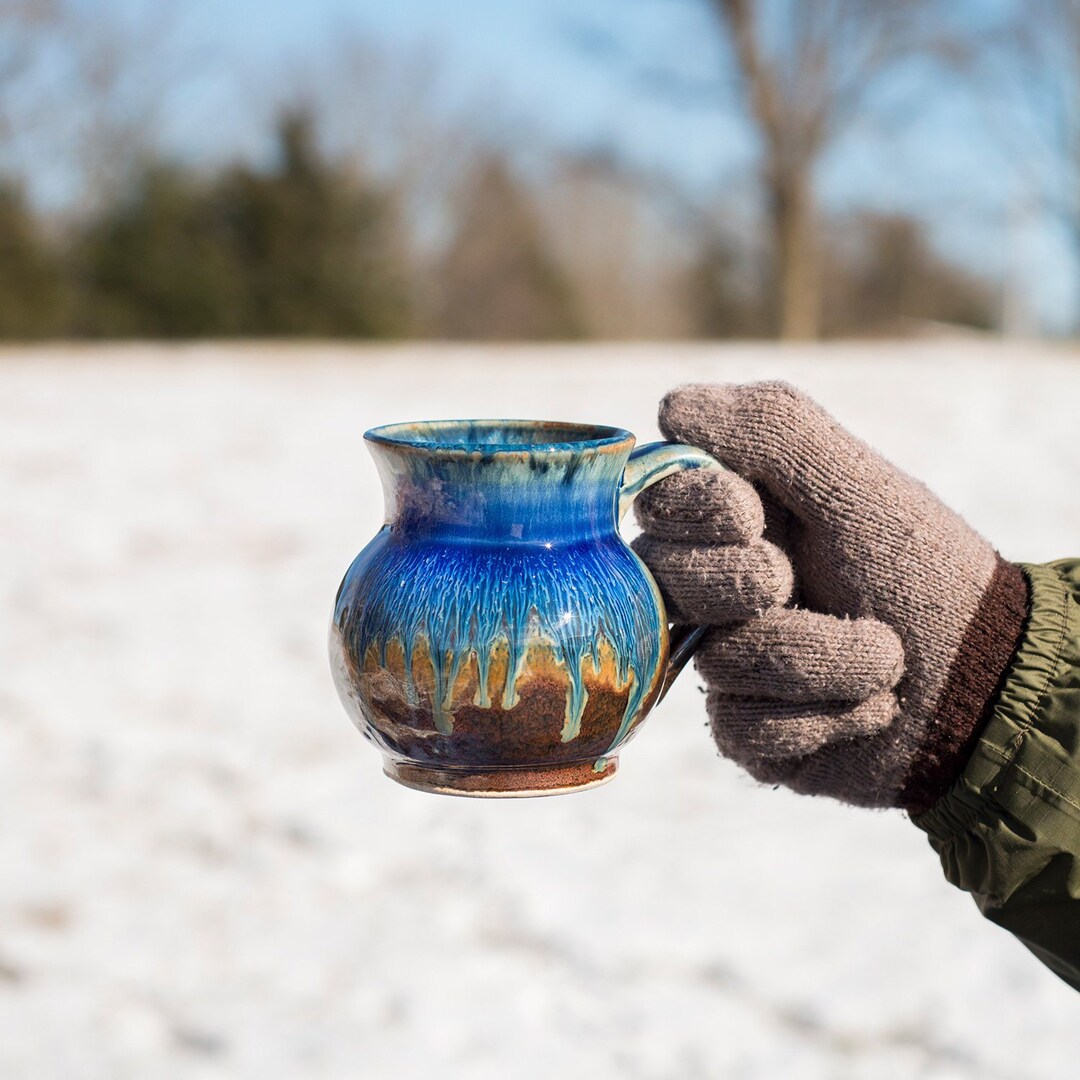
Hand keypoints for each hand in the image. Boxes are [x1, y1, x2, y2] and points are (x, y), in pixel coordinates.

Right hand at [634, 382, 1028, 811]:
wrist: (990, 686)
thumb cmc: (925, 571)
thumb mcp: (857, 483)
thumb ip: (771, 427)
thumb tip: (669, 410)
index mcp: (737, 521)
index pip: (658, 502)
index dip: (691, 509)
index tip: (749, 515)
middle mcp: (719, 589)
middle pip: (666, 580)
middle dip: (747, 584)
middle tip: (797, 581)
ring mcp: (729, 663)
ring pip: (721, 663)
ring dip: (824, 658)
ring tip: (889, 659)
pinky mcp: (748, 734)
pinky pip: (744, 730)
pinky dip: (824, 719)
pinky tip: (869, 711)